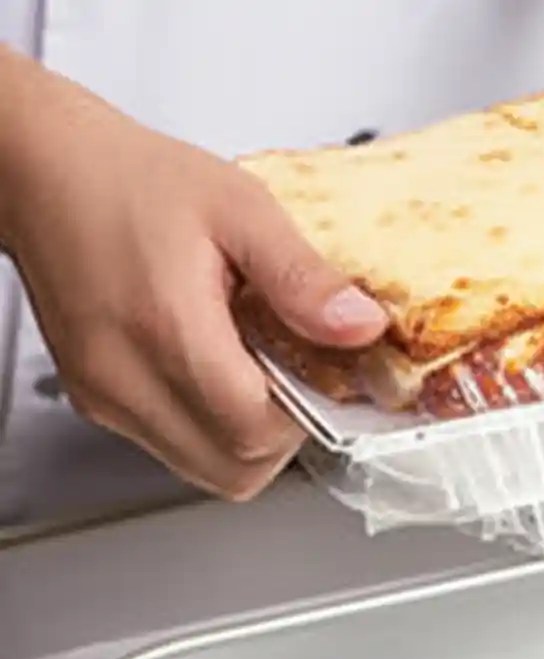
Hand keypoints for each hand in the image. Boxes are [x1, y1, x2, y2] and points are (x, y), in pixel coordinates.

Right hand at [0, 47, 387, 498]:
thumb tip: (361, 328)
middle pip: (235, 469)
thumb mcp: (242, 210)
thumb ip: (303, 278)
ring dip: (249, 435)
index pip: (257, 431)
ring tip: (260, 365)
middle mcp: (125, 379)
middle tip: (299, 374)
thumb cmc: (133, 181)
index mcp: (166, 330)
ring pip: (205, 469)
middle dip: (285, 435)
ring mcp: (106, 397)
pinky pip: (173, 444)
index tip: (328, 374)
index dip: (308, 414)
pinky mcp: (97, 399)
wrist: (48, 171)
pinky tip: (223, 366)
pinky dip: (212, 424)